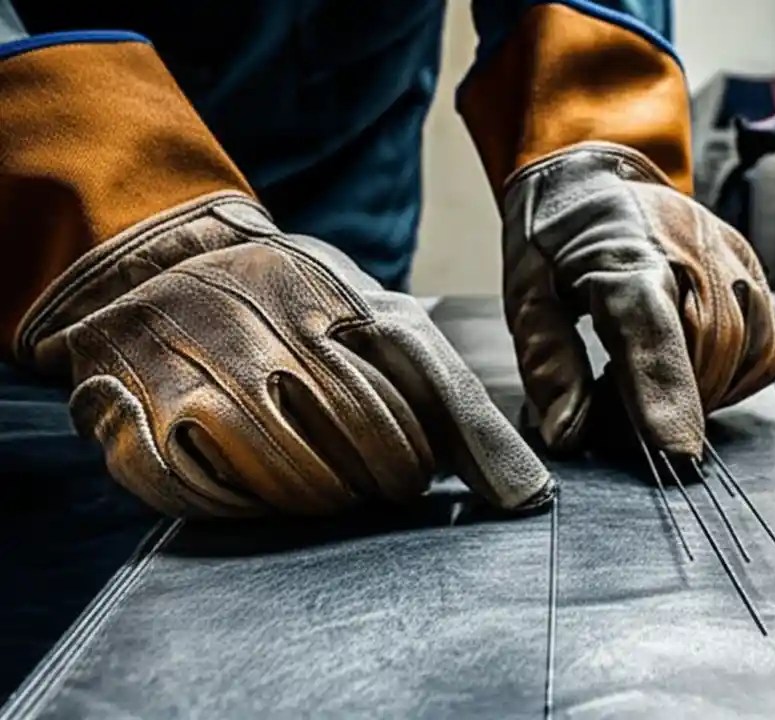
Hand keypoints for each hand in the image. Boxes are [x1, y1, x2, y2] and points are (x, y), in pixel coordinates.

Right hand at [17, 193, 552, 516]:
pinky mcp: (128, 415)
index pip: (415, 392)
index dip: (422, 452)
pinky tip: (257, 490)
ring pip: (286, 480)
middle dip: (381, 481)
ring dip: (320, 500)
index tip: (416, 475)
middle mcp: (255, 324)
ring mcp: (187, 368)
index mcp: (326, 294)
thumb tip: (530, 499)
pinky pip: (200, 497)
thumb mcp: (381, 326)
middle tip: (376, 484)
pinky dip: (242, 509)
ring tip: (326, 489)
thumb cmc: (300, 308)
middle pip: (355, 444)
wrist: (160, 263)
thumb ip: (456, 403)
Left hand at [502, 142, 774, 455]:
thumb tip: (569, 435)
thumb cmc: (559, 231)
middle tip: (615, 406)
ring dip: (702, 391)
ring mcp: (734, 261)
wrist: (598, 170)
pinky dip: (739, 375)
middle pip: (705, 355)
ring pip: (744, 355)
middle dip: (668, 403)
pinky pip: (769, 346)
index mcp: (625, 254)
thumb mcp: (526, 290)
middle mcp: (694, 254)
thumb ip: (548, 364)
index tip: (677, 452)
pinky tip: (697, 371)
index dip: (668, 395)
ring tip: (648, 379)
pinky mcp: (756, 273)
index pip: (655, 333)